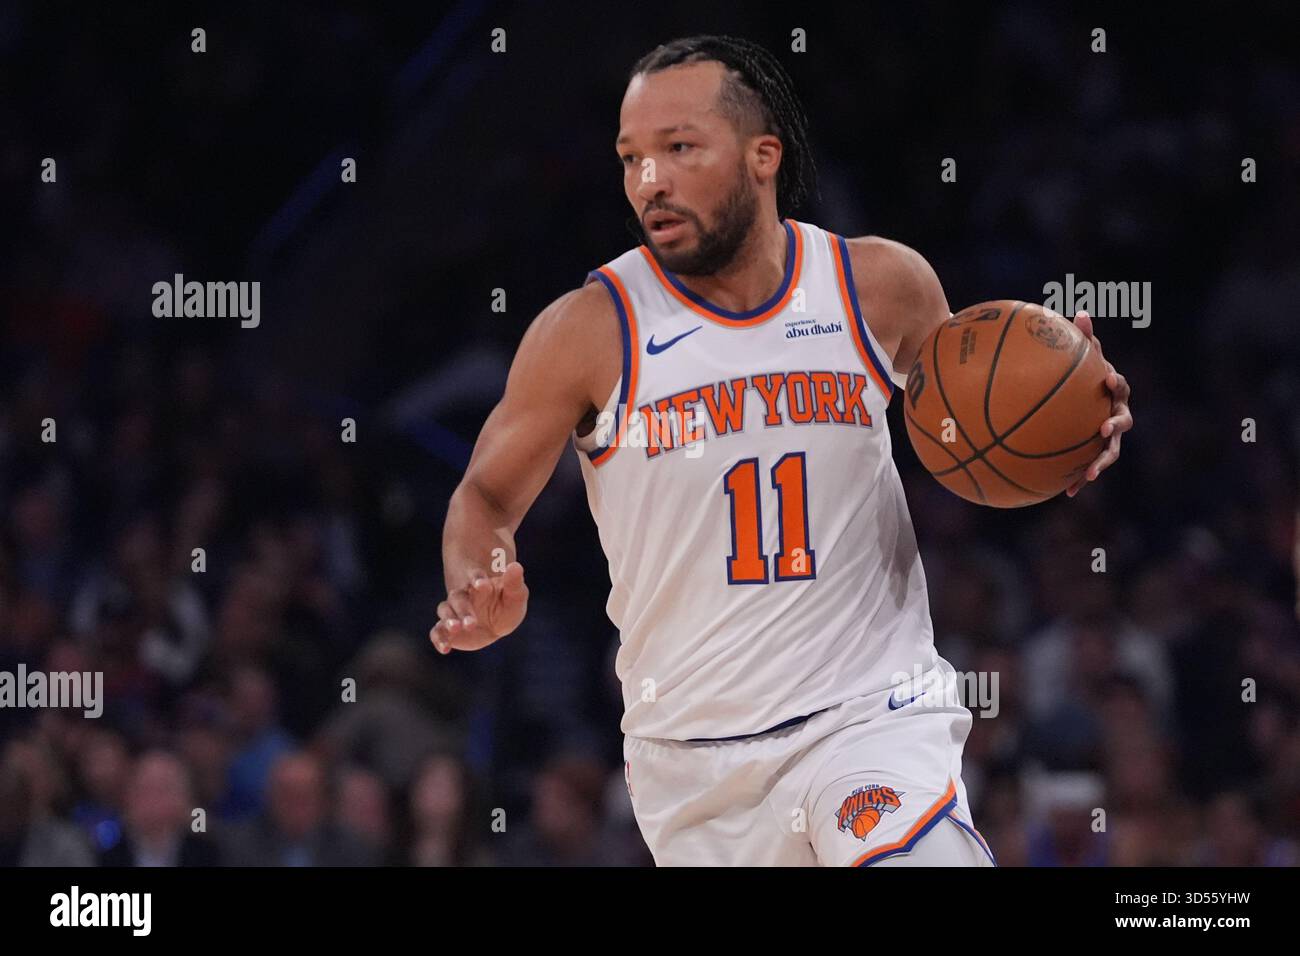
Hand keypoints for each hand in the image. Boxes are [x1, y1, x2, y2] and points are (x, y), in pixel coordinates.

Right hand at [430, 561, 528, 653]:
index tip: (483, 585)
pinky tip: (446, 649)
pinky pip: (437, 632)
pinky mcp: (447, 629)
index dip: (477, 579)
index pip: (475, 577)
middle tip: (472, 623)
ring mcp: (453, 612)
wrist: (496, 624)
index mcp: (479, 584)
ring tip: (456, 628)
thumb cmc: (506, 605)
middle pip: (457, 598)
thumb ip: (514, 582)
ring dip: (449, 619)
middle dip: (463, 609)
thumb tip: (515, 566)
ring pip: (445, 611)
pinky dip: (439, 639)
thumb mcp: (515, 595)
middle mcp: (463, 596)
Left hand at [1066, 310, 1132, 496]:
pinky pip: (1089, 467)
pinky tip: (1066, 494)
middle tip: (1104, 429)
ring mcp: (1109, 437)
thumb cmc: (1085, 376)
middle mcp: (1117, 414)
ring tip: (1090, 475)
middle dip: (1115, 426)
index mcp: (1114, 391)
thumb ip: (1084, 339)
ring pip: (1111, 452)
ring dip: (1101, 462)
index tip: (1105, 379)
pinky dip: (1079, 480)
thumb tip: (1080, 312)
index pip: (1118, 384)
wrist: (1088, 401)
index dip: (1114, 382)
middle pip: (1123, 422)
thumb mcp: (1084, 357)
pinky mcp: (1097, 454)